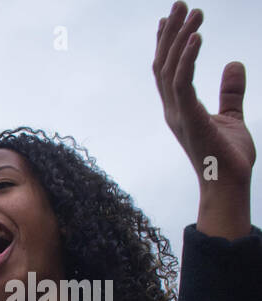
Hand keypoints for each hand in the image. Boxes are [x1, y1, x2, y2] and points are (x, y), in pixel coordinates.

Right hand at [154, 3, 252, 236]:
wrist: (228, 185)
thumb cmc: (227, 158)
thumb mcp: (232, 116)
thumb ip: (230, 91)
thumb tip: (234, 63)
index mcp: (180, 109)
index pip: (168, 71)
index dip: (166, 44)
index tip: (169, 18)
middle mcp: (173, 109)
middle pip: (165, 64)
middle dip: (170, 32)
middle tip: (180, 3)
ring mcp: (179, 114)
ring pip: (170, 69)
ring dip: (179, 38)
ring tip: (192, 11)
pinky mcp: (190, 118)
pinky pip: (183, 83)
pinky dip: (188, 58)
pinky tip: (196, 37)